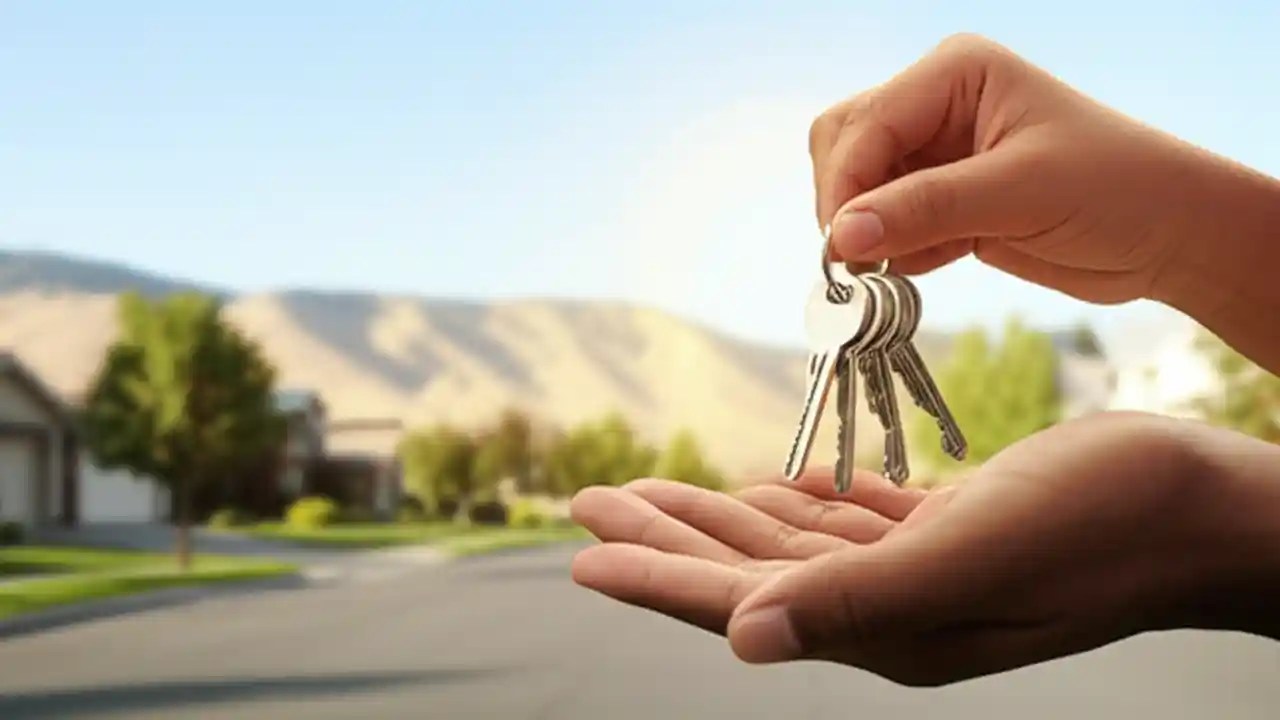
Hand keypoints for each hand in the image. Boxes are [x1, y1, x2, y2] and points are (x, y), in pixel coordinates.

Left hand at [571, 412, 1279, 685]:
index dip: (655, 576)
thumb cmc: (1102, 529)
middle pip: (746, 570)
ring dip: (718, 512)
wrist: (1200, 508)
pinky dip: (802, 502)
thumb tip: (741, 640)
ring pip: (789, 542)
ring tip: (654, 488)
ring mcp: (920, 573)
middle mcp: (889, 607)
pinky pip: (851, 523)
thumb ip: (856, 599)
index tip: (584, 550)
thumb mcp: (973, 558)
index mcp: (881, 625)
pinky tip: (772, 485)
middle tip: (592, 500)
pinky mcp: (951, 535)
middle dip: (665, 535)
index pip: (737, 604)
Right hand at [813, 34, 1279, 370]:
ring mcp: (937, 155)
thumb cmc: (1115, 189)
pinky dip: (893, 253)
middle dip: (845, 202)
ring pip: (858, 191)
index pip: (864, 125)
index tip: (842, 246)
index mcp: (954, 73)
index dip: (845, 185)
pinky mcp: (943, 201)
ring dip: (866, 233)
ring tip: (894, 268)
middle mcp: (936, 106)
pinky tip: (932, 264)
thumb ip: (925, 209)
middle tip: (857, 259)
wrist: (1169, 236)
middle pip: (845, 147)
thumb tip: (841, 236)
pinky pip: (887, 227)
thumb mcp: (1018, 192)